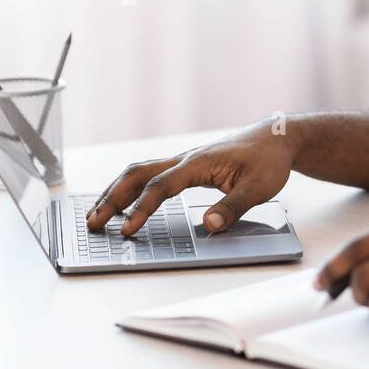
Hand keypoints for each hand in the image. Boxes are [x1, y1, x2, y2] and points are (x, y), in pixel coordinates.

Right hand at [85, 120, 294, 236]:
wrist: (276, 139)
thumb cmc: (268, 161)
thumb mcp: (259, 188)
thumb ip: (233, 208)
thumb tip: (209, 226)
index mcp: (198, 163)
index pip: (160, 186)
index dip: (142, 209)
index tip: (128, 229)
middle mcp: (185, 159)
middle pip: (137, 174)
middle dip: (112, 198)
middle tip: (93, 222)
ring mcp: (183, 162)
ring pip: (139, 172)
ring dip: (115, 191)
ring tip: (97, 215)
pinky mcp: (187, 167)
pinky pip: (149, 175)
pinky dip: (130, 188)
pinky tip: (122, 202)